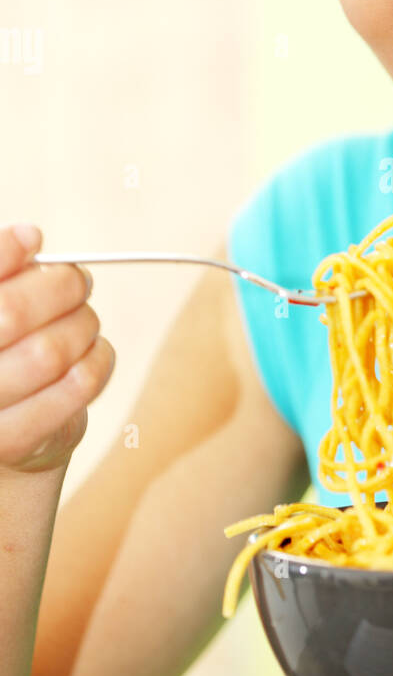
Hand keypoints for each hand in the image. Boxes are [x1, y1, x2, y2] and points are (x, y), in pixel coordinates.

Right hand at [0, 224, 114, 472]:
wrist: (1, 429)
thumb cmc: (0, 350)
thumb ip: (3, 271)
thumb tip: (28, 236)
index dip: (5, 252)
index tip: (33, 239)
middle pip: (11, 313)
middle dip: (59, 286)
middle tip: (78, 281)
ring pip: (50, 350)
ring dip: (82, 324)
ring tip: (84, 320)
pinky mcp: (15, 439)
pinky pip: (78, 385)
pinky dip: (98, 358)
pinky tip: (92, 351)